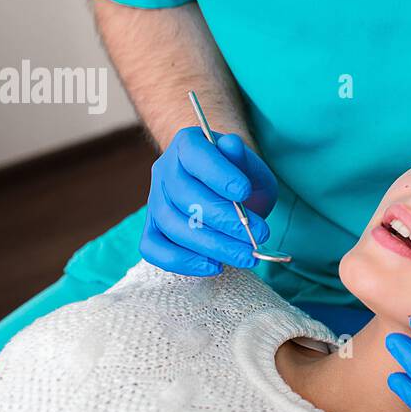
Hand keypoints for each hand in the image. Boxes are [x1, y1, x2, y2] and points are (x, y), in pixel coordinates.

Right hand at [140, 126, 278, 274]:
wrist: (225, 189)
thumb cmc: (240, 176)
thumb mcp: (251, 164)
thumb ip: (243, 159)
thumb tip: (232, 146)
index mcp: (187, 144)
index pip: (195, 156)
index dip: (218, 175)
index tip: (245, 192)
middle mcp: (165, 171)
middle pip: (184, 197)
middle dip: (225, 221)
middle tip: (257, 235)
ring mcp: (154, 201)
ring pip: (172, 226)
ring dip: (212, 246)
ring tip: (246, 256)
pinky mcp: (152, 229)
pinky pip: (154, 249)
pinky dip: (182, 262)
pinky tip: (214, 267)